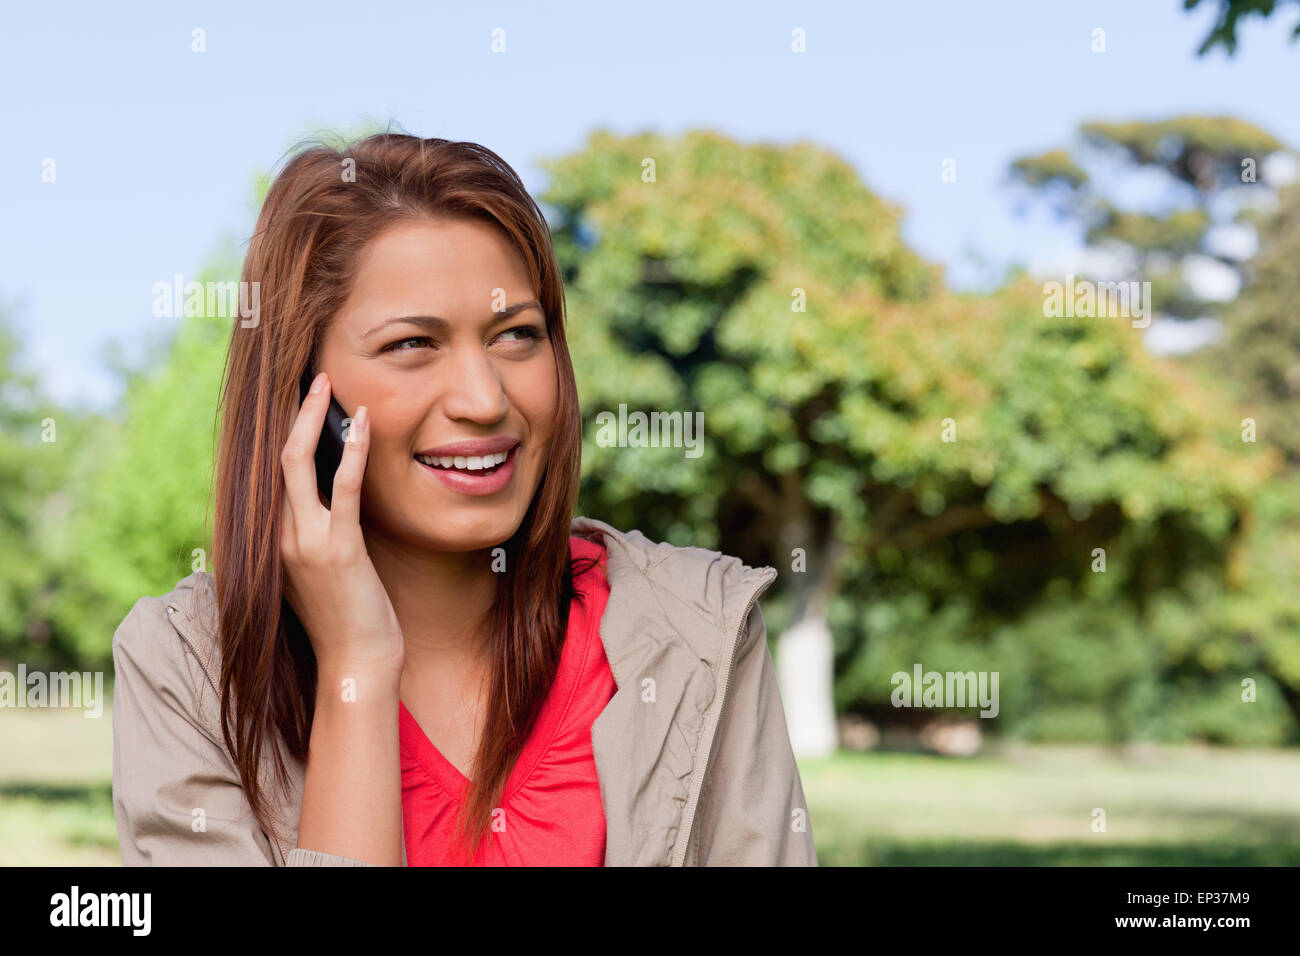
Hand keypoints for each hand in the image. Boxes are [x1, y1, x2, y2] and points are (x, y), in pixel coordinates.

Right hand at [279, 371, 404, 674]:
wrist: (356, 664)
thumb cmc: (347, 619)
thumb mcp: (322, 570)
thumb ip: (315, 533)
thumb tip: (332, 492)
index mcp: (272, 539)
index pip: (269, 474)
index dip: (282, 433)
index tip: (297, 401)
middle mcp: (279, 535)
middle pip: (275, 458)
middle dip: (292, 414)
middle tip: (312, 378)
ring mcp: (304, 541)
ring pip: (298, 463)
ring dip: (314, 419)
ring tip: (327, 384)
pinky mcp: (337, 548)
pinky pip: (343, 487)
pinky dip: (354, 450)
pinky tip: (365, 422)